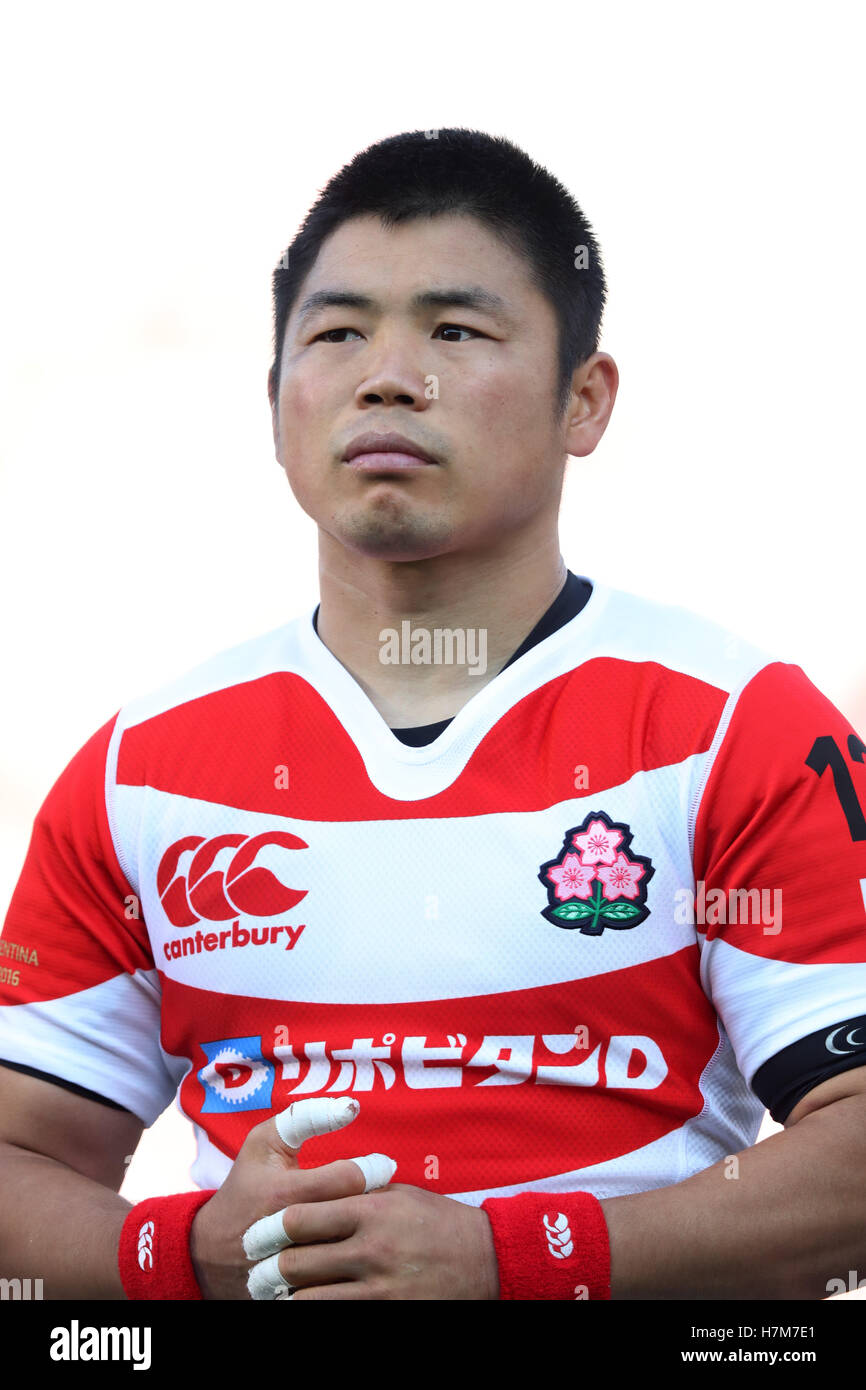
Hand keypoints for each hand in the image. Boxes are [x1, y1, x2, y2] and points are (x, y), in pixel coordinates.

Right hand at [189, 1097, 394, 1298]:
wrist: (209, 1252)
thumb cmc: (247, 1185)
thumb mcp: (263, 1141)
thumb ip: (305, 1116)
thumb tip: (351, 1106)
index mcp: (280, 1194)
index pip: (346, 1180)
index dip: (371, 1169)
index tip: (384, 1165)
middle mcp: (285, 1235)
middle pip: (352, 1218)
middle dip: (375, 1202)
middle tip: (388, 1192)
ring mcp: (288, 1270)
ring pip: (347, 1254)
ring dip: (365, 1235)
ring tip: (376, 1220)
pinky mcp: (292, 1294)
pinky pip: (335, 1282)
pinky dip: (350, 1266)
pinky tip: (357, 1249)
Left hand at [249, 1182, 500, 1299]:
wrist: (488, 1261)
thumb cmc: (439, 1222)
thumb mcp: (400, 1195)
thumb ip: (359, 1194)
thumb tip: (318, 1191)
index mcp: (370, 1212)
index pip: (301, 1218)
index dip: (271, 1227)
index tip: (259, 1232)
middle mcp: (370, 1251)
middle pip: (296, 1262)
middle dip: (269, 1268)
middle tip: (256, 1270)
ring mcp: (378, 1289)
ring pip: (308, 1300)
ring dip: (287, 1298)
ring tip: (276, 1294)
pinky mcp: (387, 1314)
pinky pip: (334, 1318)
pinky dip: (312, 1313)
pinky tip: (304, 1307)